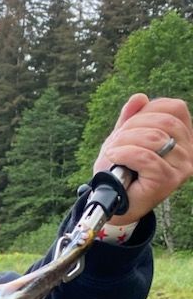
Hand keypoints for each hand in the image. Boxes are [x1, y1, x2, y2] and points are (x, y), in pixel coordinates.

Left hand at [93, 94, 192, 225]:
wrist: (113, 200)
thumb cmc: (120, 169)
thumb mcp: (124, 138)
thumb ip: (131, 118)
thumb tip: (139, 97)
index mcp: (184, 137)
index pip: (175, 108)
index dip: (148, 110)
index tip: (128, 125)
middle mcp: (189, 152)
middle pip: (164, 121)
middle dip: (132, 126)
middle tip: (116, 141)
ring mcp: (181, 168)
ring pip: (154, 139)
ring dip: (125, 141)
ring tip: (113, 151)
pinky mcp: (167, 181)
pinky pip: (145, 157)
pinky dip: (125, 154)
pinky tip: (115, 157)